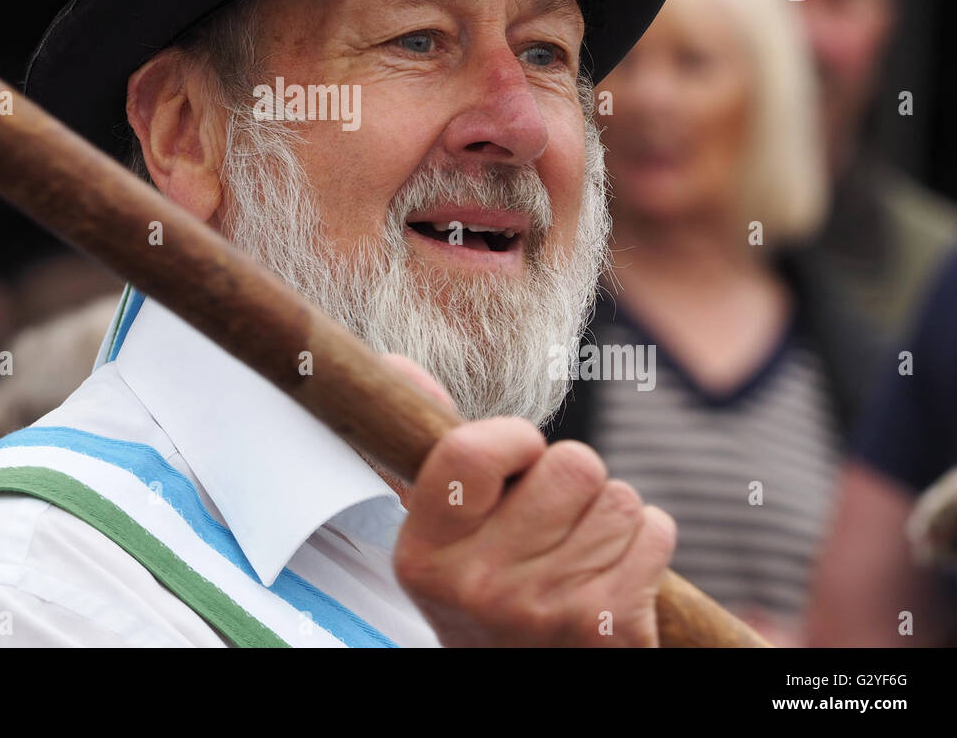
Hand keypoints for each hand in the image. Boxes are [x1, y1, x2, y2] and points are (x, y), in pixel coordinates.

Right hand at [388, 361, 675, 646]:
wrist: (526, 689)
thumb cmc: (489, 593)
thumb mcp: (442, 536)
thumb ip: (433, 448)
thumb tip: (395, 362)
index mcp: (425, 555)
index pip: (473, 451)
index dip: (514, 441)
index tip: (515, 464)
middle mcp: (479, 588)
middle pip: (572, 464)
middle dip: (571, 482)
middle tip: (550, 522)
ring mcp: (547, 612)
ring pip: (617, 496)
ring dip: (608, 515)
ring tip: (579, 552)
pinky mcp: (612, 629)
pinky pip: (654, 530)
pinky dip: (644, 544)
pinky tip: (613, 576)